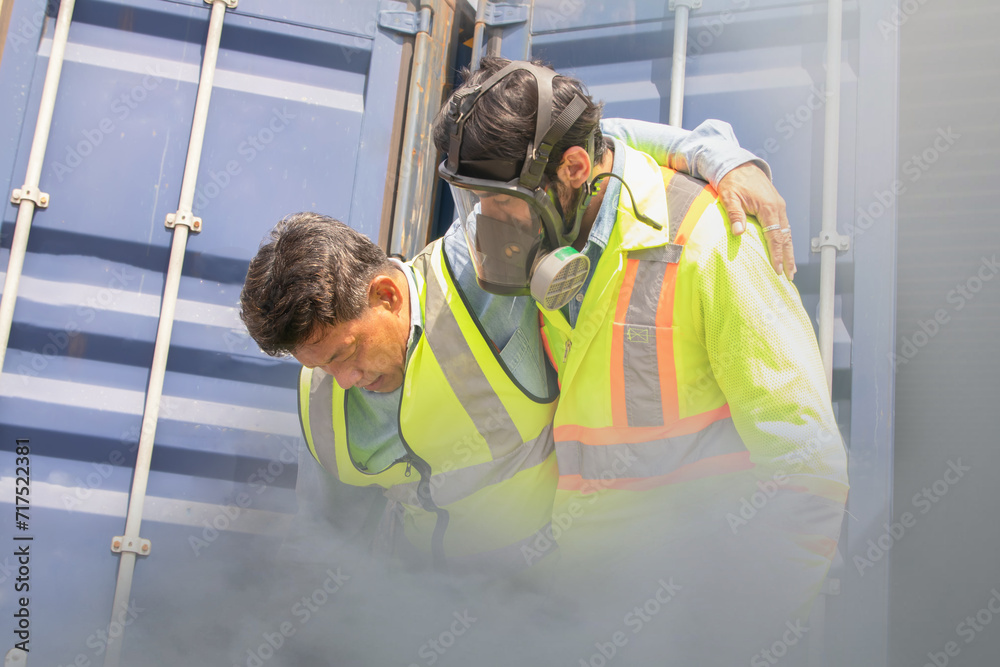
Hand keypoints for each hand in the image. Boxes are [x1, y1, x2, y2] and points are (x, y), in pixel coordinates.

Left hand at [717, 163, 794, 279]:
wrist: (738, 165)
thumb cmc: (731, 181)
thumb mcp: (729, 197)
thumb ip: (735, 215)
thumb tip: (739, 234)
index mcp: (768, 207)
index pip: (775, 236)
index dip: (777, 254)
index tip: (778, 270)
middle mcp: (778, 207)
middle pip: (785, 237)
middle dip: (788, 257)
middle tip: (790, 275)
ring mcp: (779, 205)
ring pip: (787, 231)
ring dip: (789, 250)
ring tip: (790, 268)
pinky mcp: (776, 205)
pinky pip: (783, 225)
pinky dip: (785, 238)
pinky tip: (784, 249)